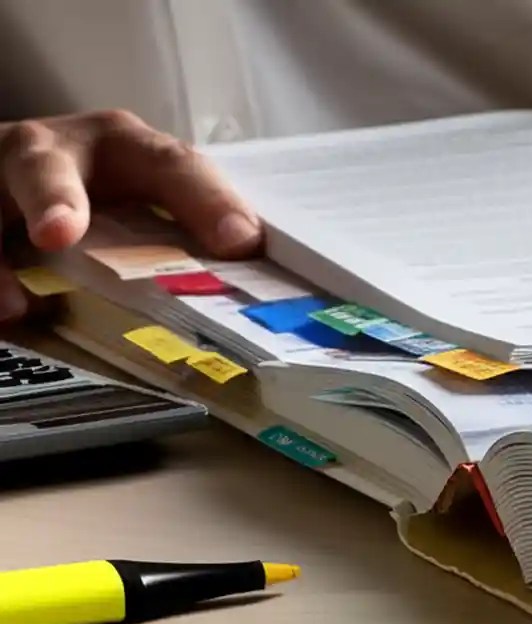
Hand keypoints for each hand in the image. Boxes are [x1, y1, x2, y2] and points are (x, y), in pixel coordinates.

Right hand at [0, 110, 260, 320]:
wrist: (20, 173)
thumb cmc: (102, 194)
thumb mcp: (143, 202)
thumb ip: (188, 236)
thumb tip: (250, 281)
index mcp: (127, 148)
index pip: (173, 166)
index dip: (208, 200)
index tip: (240, 241)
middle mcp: (60, 150)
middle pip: (46, 165)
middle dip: (53, 197)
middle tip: (58, 235)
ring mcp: (5, 174)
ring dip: (1, 249)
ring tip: (13, 302)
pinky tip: (5, 310)